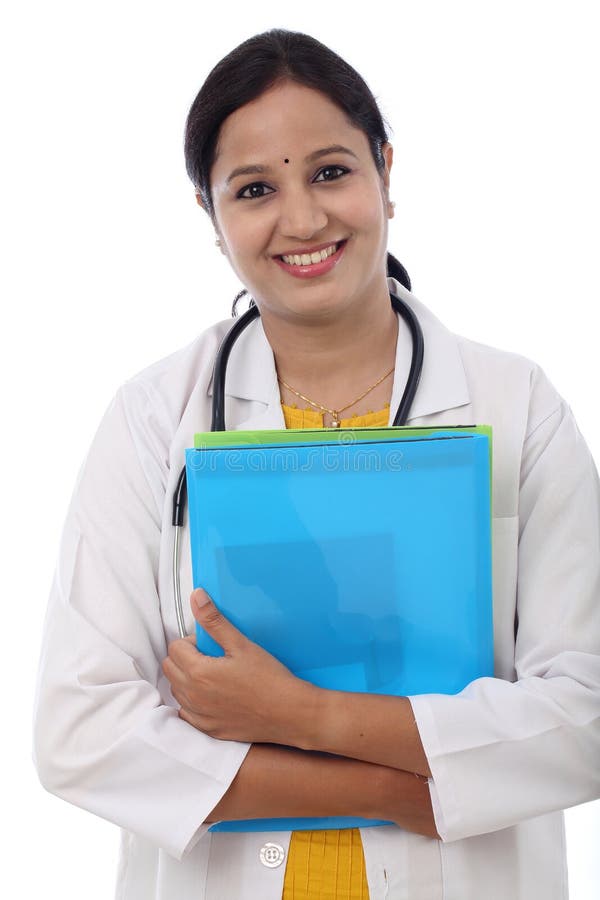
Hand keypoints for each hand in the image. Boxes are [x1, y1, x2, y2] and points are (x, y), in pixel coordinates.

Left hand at [162, 588, 313, 743]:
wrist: (289, 713)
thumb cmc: (268, 677)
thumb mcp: (241, 644)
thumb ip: (214, 621)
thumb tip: (196, 597)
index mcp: (198, 672)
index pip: (175, 648)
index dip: (192, 642)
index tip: (211, 644)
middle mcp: (192, 697)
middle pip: (170, 669)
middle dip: (185, 658)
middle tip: (211, 657)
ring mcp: (199, 716)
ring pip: (176, 691)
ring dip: (187, 680)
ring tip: (214, 675)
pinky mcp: (208, 730)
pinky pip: (186, 713)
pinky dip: (193, 702)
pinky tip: (214, 696)